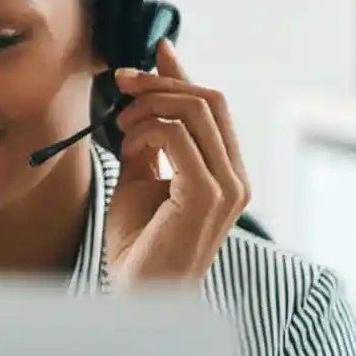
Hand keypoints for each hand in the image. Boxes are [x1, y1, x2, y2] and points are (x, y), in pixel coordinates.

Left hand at [103, 39, 251, 288]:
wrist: (139, 296)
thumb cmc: (138, 243)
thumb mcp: (141, 175)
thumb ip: (149, 136)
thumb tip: (144, 91)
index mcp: (226, 170)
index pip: (213, 104)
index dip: (178, 73)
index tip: (143, 59)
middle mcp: (235, 176)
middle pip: (209, 98)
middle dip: (160, 82)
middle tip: (120, 84)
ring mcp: (227, 186)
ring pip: (196, 109)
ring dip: (148, 106)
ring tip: (120, 129)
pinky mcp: (207, 196)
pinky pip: (177, 136)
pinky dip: (145, 131)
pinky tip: (128, 150)